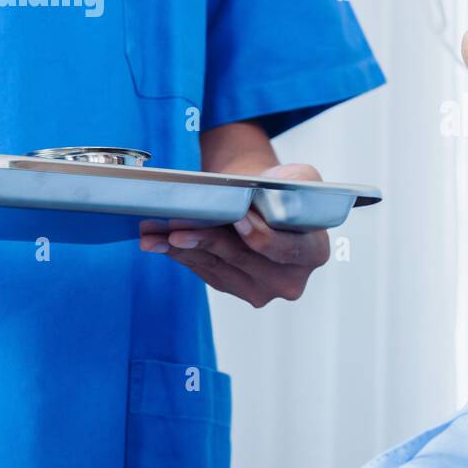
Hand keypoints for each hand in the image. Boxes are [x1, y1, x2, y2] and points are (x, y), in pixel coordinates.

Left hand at [139, 163, 330, 306]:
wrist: (263, 204)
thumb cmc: (280, 190)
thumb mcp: (300, 176)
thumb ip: (297, 178)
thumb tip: (273, 186)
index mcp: (314, 252)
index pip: (285, 249)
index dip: (260, 237)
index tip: (237, 218)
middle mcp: (290, 280)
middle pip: (243, 259)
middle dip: (208, 239)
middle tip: (177, 226)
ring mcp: (261, 291)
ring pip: (217, 266)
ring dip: (182, 247)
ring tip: (154, 231)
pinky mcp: (233, 290)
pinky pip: (204, 271)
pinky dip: (180, 253)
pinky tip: (157, 240)